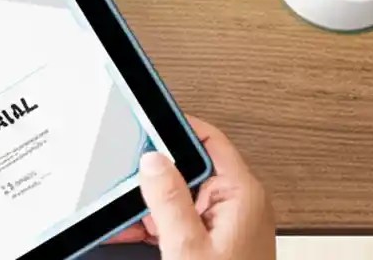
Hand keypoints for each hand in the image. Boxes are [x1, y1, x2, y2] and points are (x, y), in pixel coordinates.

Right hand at [136, 116, 275, 259]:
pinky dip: (161, 221)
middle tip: (132, 190)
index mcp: (242, 194)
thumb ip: (169, 201)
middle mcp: (239, 202)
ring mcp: (228, 219)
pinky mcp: (217, 236)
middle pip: (190, 167)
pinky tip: (140, 230)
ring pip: (182, 194)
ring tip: (131, 219)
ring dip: (154, 204)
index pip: (209, 140)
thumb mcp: (188, 246)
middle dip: (157, 178)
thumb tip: (152, 160)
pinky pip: (184, 216)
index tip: (146, 126)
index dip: (176, 128)